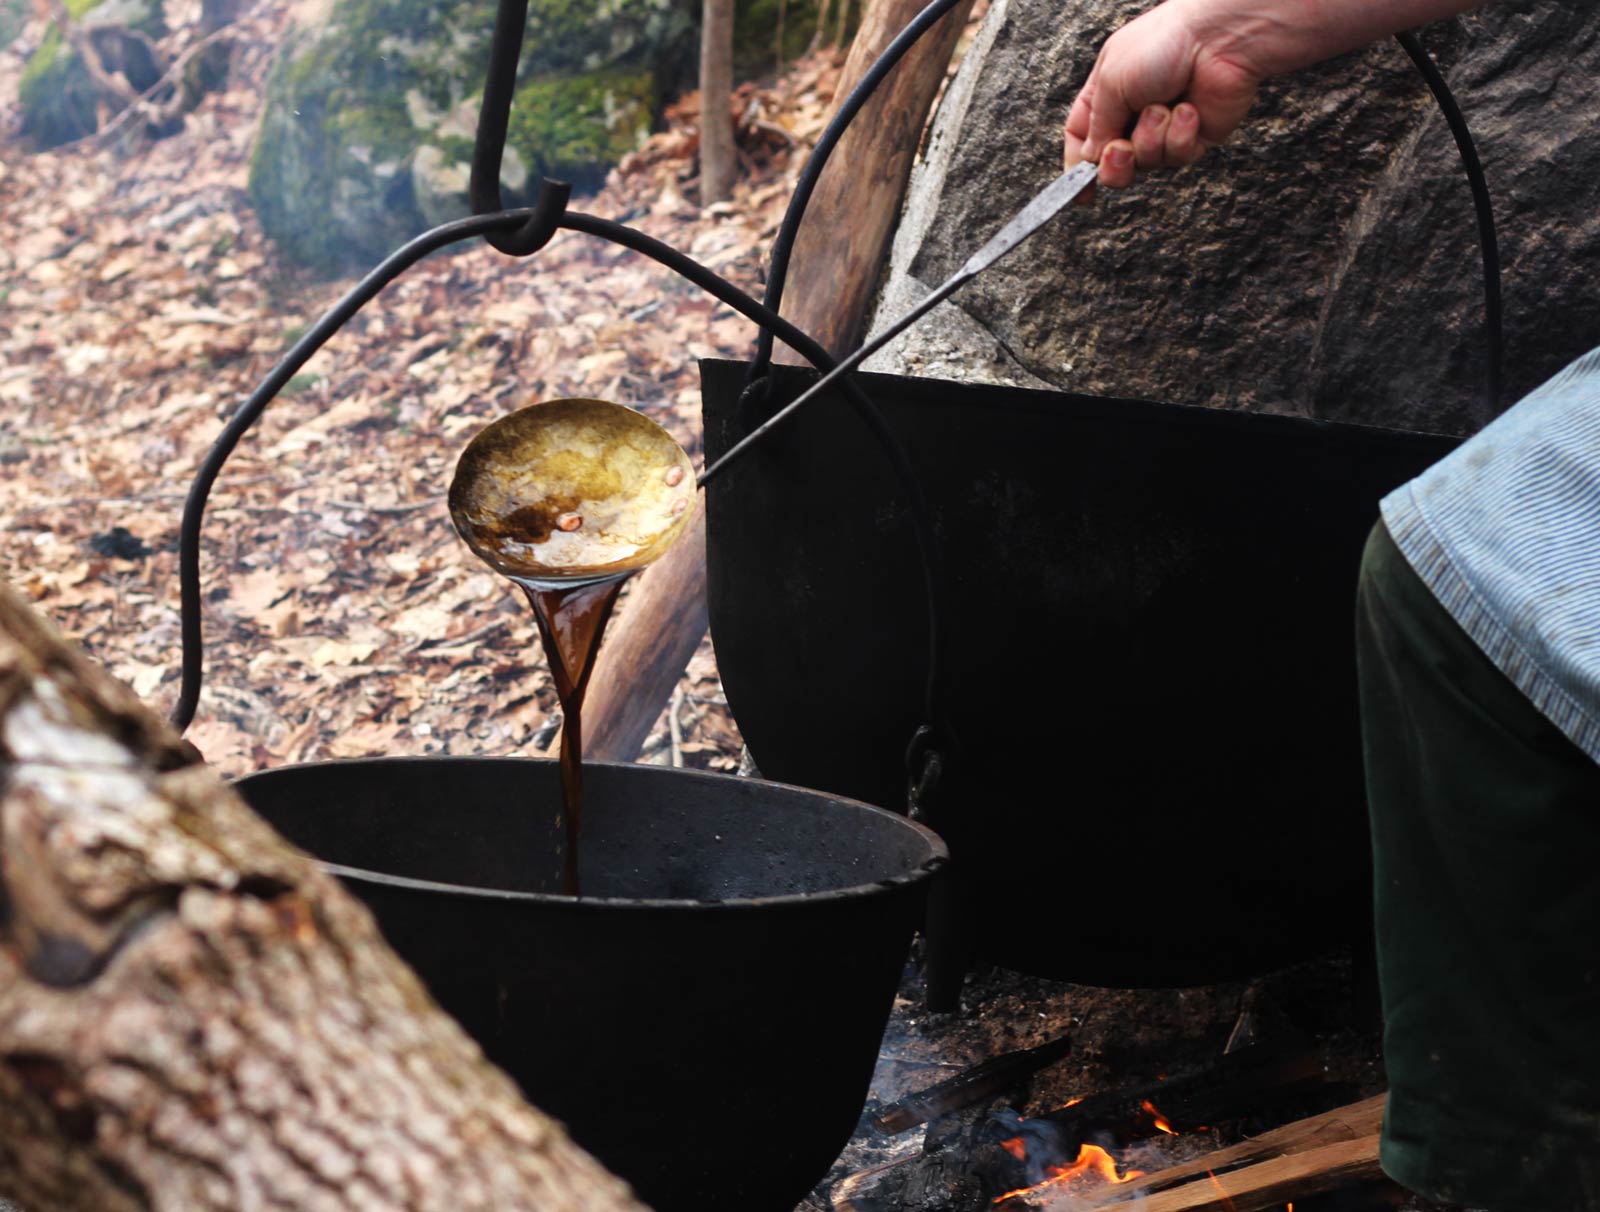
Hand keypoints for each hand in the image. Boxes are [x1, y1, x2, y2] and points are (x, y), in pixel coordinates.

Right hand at [1063, 0, 1265, 187]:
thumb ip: (1096, 127)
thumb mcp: (1111, 81)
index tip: (1077, 191)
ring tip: (1163, 108)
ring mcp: (1164, 128)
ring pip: (1146, 163)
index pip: (1082, 138)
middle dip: (1115, 164)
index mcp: (1106, 93)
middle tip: (1121, 150)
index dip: (1077, 167)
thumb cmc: (1162, 45)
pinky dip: (1179, 136)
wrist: (1220, 38)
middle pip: (1113, 163)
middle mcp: (1133, 112)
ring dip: (1151, 140)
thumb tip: (1091, 159)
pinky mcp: (1193, 137)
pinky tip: (1189, 109)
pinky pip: (1176, 157)